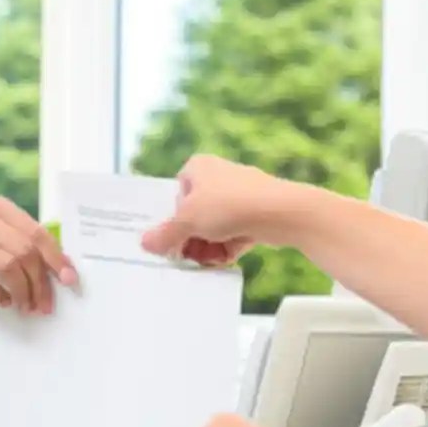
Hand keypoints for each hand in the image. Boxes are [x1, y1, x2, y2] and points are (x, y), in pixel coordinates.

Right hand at [0, 196, 77, 313]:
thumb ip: (26, 248)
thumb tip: (64, 269)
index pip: (36, 232)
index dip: (56, 258)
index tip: (69, 280)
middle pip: (24, 251)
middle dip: (40, 282)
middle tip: (45, 305)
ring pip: (9, 266)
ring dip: (23, 292)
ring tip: (26, 306)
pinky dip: (0, 296)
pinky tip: (3, 301)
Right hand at [141, 154, 316, 265]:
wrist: (282, 211)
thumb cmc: (229, 205)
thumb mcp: (188, 221)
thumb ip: (165, 235)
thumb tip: (146, 244)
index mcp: (197, 167)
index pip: (175, 197)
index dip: (173, 221)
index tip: (172, 241)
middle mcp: (217, 177)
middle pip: (194, 216)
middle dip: (192, 239)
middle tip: (191, 256)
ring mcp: (238, 196)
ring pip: (214, 228)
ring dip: (209, 247)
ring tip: (211, 258)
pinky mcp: (254, 214)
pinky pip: (233, 234)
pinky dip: (228, 247)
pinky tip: (227, 257)